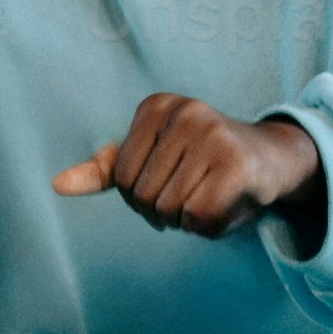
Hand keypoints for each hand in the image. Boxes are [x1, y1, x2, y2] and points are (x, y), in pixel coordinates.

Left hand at [52, 93, 327, 243]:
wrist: (274, 160)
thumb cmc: (206, 162)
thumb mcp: (155, 158)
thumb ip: (108, 171)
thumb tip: (58, 185)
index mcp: (157, 106)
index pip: (119, 180)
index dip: (141, 199)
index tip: (171, 183)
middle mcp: (184, 113)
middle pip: (142, 198)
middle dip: (165, 212)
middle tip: (195, 193)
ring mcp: (212, 135)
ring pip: (169, 211)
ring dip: (188, 220)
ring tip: (213, 195)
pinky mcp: (235, 164)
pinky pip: (198, 219)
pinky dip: (210, 227)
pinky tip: (228, 205)